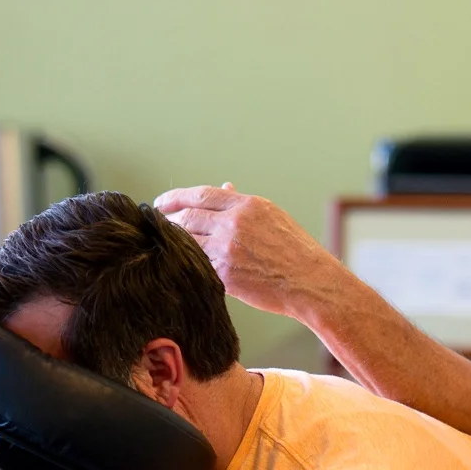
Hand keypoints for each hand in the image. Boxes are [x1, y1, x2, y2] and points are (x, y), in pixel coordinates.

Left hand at [154, 184, 337, 318]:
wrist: (311, 282)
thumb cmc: (295, 250)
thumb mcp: (272, 217)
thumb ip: (243, 203)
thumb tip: (224, 186)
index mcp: (247, 205)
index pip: (200, 195)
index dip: (174, 198)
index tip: (159, 204)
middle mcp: (235, 224)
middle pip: (188, 218)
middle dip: (169, 223)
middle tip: (159, 228)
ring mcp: (228, 250)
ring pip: (188, 243)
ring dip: (175, 245)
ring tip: (167, 248)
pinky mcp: (226, 275)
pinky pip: (197, 266)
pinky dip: (187, 264)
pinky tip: (181, 266)